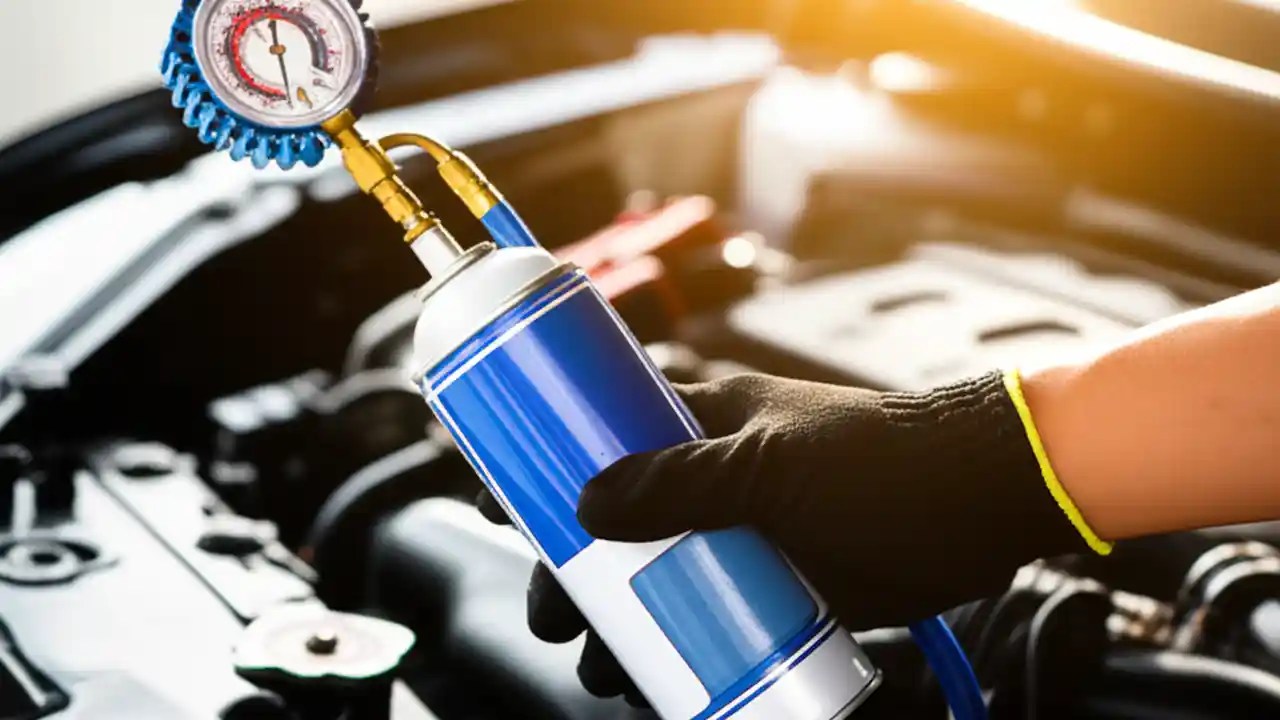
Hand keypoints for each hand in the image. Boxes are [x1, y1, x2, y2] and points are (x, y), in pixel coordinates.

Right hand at [478, 371, 1088, 701]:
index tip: (507, 504)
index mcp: (705, 420)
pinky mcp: (783, 577)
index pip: (604, 428)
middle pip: (621, 518)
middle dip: (578, 570)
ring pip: (663, 573)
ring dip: (626, 620)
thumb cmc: (882, 465)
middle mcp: (716, 471)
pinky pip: (715, 611)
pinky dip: (684, 643)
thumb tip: (586, 507)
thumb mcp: (772, 470)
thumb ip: (680, 485)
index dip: (550, 461)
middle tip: (558, 618)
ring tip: (606, 667)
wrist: (985, 502)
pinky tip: (664, 681)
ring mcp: (748, 527)